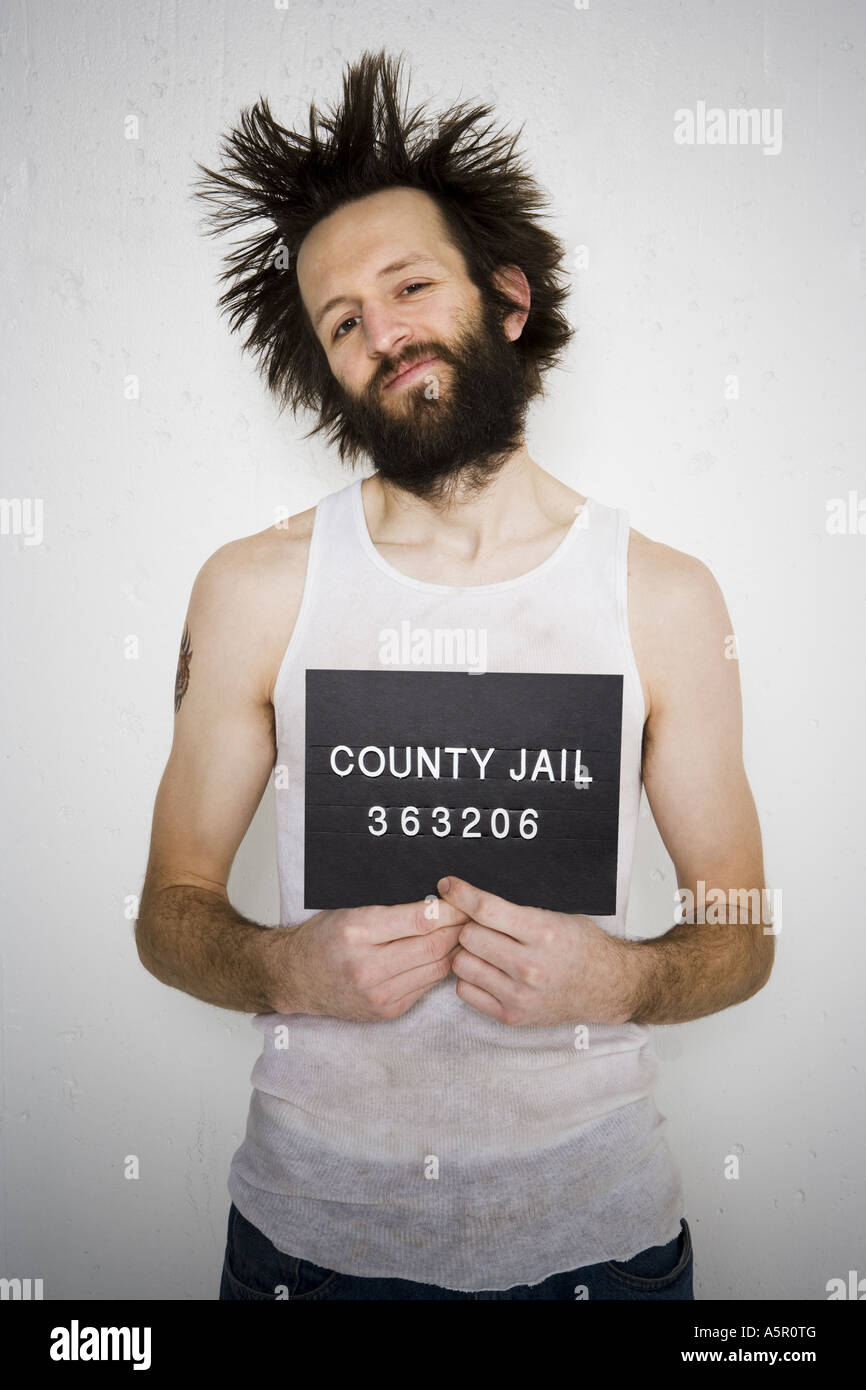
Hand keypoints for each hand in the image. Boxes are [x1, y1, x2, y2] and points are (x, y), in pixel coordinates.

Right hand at [277, 896, 469, 1021]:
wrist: (296, 978)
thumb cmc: (323, 938)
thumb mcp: (353, 911)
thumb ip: (395, 911)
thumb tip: (441, 905)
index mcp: (357, 932)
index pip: (421, 920)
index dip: (450, 909)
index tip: (463, 900)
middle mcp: (368, 967)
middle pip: (434, 946)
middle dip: (459, 928)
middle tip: (473, 916)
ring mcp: (379, 994)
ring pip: (436, 968)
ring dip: (454, 950)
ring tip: (464, 934)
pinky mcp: (387, 1010)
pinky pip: (426, 986)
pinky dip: (439, 968)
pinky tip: (443, 955)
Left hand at [436, 875, 633, 1026]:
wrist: (605, 986)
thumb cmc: (581, 947)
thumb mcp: (555, 916)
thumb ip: (515, 910)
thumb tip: (467, 896)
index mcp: (543, 933)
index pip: (486, 909)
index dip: (461, 894)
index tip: (448, 886)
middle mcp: (530, 966)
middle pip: (468, 936)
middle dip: (468, 925)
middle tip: (478, 924)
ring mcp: (519, 994)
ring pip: (462, 964)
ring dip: (467, 952)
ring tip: (484, 949)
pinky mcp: (511, 1015)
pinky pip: (465, 991)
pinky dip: (470, 978)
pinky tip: (486, 970)